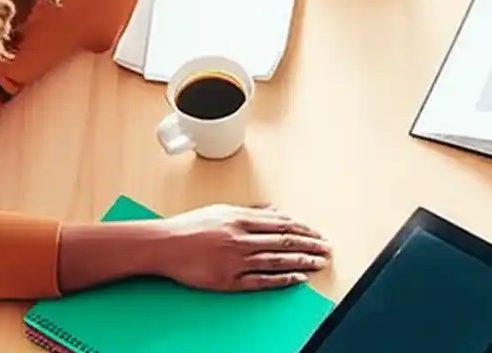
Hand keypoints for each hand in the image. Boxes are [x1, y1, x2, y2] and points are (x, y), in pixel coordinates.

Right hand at [154, 204, 330, 290]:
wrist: (163, 245)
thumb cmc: (190, 226)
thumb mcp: (223, 210)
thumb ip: (251, 211)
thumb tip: (275, 210)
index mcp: (241, 219)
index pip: (282, 224)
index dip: (304, 229)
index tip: (318, 234)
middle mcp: (242, 238)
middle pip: (285, 241)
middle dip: (310, 245)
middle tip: (327, 249)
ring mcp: (236, 260)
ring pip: (277, 260)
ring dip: (302, 261)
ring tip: (320, 263)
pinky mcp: (228, 280)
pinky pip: (261, 281)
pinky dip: (281, 279)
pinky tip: (297, 279)